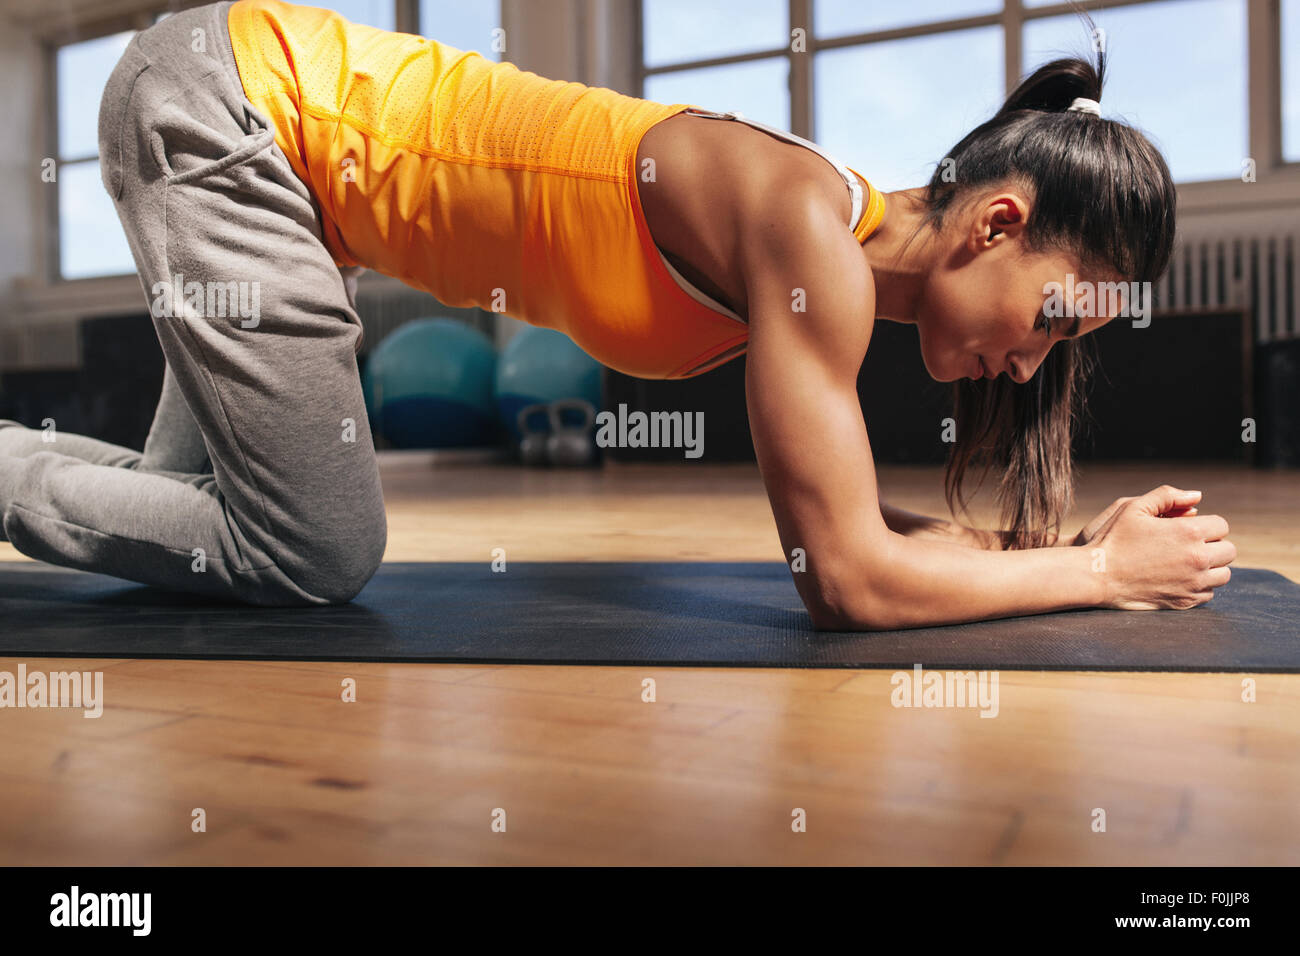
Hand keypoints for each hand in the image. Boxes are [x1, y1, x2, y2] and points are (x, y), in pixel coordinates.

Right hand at [1089, 485, 1234, 609]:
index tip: (1189, 529)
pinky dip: (1200, 586)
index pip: (1222, 526)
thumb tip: (1197, 496)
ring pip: (1223, 574)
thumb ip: (1167, 495)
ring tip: (1187, 563)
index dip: (1206, 525)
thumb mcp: (1133, 507)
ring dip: (1210, 567)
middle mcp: (1197, 558)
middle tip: (1189, 546)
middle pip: (1228, 551)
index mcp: (1189, 532)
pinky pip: (1208, 593)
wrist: (1096, 575)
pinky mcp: (1185, 601)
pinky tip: (1180, 578)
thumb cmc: (1113, 539)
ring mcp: (1193, 583)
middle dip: (1213, 545)